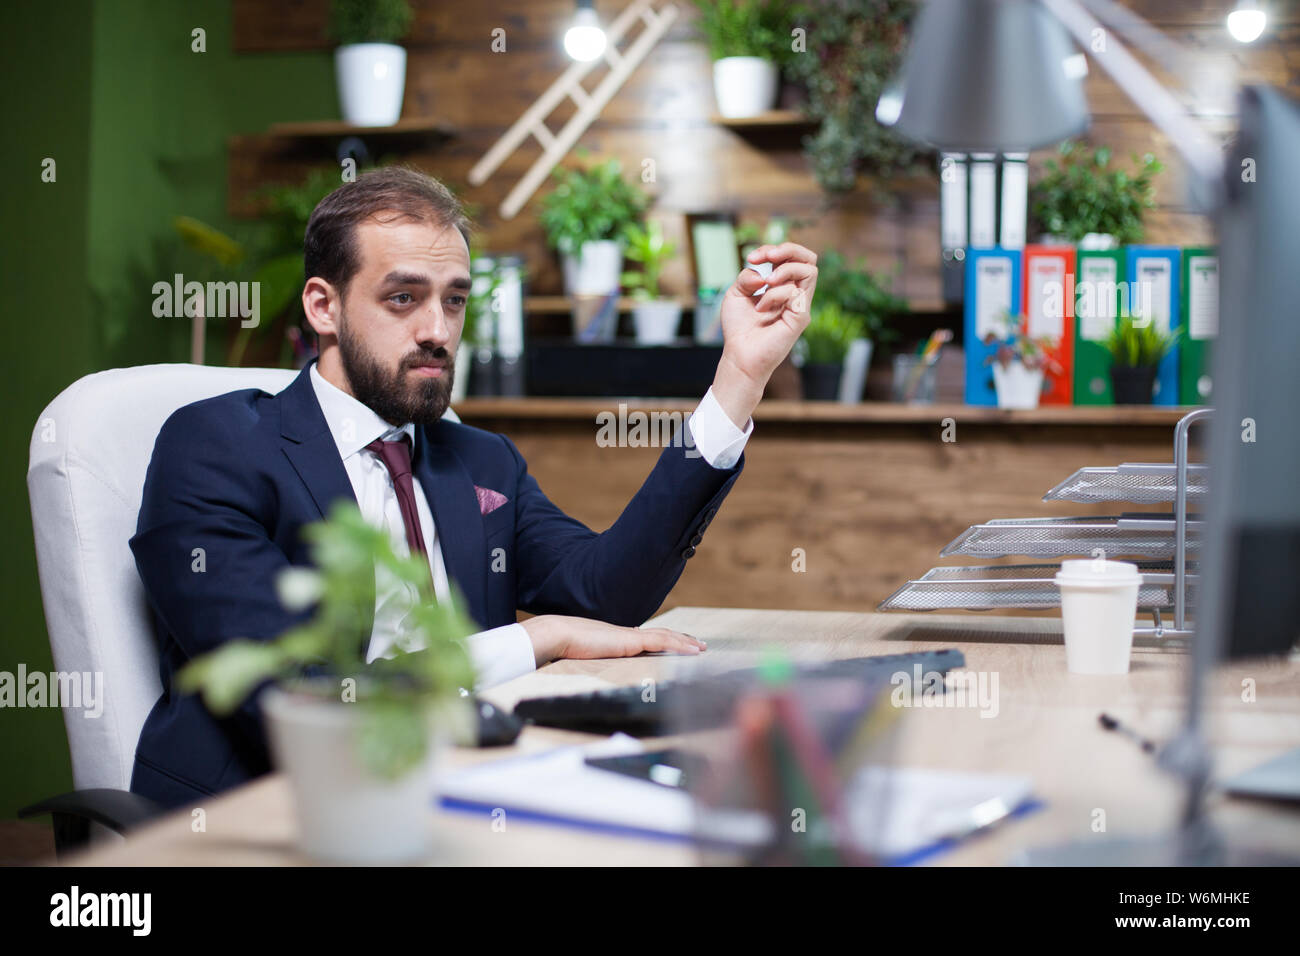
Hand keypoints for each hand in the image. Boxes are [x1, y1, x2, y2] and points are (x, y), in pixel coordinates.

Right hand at [521, 614, 706, 666]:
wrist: (559, 635)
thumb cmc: (566, 648)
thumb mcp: (586, 656)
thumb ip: (596, 661)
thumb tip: (595, 672)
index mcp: (618, 638)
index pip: (648, 638)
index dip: (666, 640)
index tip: (677, 645)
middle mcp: (628, 634)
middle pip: (662, 635)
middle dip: (682, 640)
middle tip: (699, 645)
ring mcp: (631, 636)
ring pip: (667, 637)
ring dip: (686, 642)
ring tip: (702, 648)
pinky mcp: (632, 640)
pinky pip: (663, 642)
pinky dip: (681, 646)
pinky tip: (693, 651)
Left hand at [711, 242, 817, 427]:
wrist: (739, 356)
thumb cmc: (739, 328)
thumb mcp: (736, 294)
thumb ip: (747, 276)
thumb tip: (763, 272)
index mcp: (781, 287)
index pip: (790, 258)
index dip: (772, 250)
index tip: (751, 257)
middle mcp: (794, 295)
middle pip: (809, 259)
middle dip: (789, 249)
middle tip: (768, 257)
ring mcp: (800, 306)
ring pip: (810, 271)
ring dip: (785, 269)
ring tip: (766, 283)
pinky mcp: (800, 317)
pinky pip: (795, 293)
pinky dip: (774, 294)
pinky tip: (761, 308)